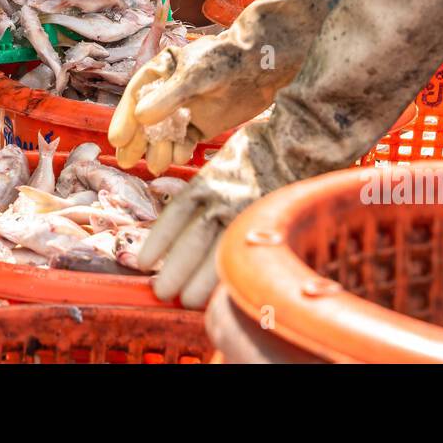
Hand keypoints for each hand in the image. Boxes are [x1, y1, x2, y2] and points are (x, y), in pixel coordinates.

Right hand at [108, 35, 276, 174]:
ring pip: (165, 134)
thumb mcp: (194, 76)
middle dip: (137, 141)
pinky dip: (181, 150)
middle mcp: (170, 92)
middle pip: (146, 120)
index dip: (125, 118)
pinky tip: (179, 157)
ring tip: (156, 165)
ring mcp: (187, 110)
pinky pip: (186, 141)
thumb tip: (140, 117)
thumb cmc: (226, 61)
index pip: (136, 96)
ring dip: (158, 149)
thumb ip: (168, 97)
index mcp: (162, 72)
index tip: (118, 139)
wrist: (263, 65)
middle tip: (126, 161)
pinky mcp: (204, 124)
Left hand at [138, 124, 281, 306]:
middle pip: (193, 240)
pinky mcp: (269, 222)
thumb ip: (208, 185)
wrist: (298, 142)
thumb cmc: (261, 149)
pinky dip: (231, 272)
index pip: (176, 214)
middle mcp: (224, 197)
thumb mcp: (225, 157)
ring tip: (185, 301)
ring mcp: (248, 212)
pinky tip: (220, 291)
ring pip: (217, 252)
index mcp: (209, 179)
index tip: (144, 261)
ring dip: (198, 280)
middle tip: (161, 291)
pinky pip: (246, 252)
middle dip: (175, 269)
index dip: (159, 241)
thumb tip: (185, 211)